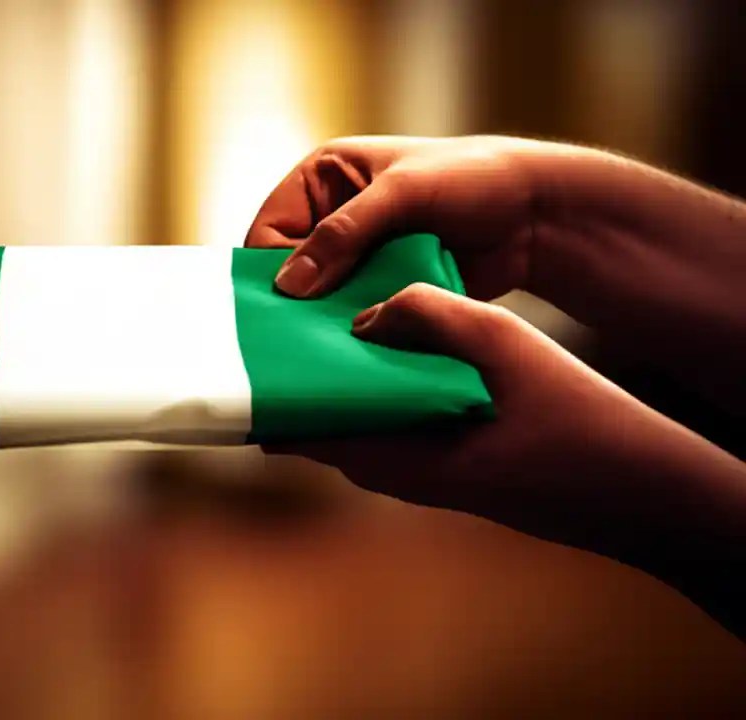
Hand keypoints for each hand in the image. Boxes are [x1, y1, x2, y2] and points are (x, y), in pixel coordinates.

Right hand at [246, 135, 745, 413]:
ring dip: (322, 322)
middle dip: (293, 301)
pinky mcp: (380, 287)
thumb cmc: (472, 179)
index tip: (276, 308)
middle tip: (292, 341)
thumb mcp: (403, 196)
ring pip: (317, 297)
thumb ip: (344, 235)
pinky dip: (350, 331)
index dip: (267, 269)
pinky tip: (351, 354)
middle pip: (286, 268)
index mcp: (323, 177)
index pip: (269, 229)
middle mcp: (330, 215)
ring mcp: (356, 255)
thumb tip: (288, 285)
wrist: (538, 213)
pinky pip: (350, 314)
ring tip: (323, 352)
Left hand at [268, 284, 745, 635]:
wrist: (634, 488)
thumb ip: (429, 315)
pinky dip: (369, 388)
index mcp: (392, 457)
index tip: (227, 356)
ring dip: (332, 379)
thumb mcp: (501, 344)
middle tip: (268, 321)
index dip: (258, 396)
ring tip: (316, 321)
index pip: (293, 432)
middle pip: (313, 425)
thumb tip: (367, 311)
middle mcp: (392, 474)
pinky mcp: (440, 465)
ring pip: (349, 422)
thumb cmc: (573, 421)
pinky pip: (383, 422)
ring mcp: (416, 473)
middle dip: (289, 378)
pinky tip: (381, 345)